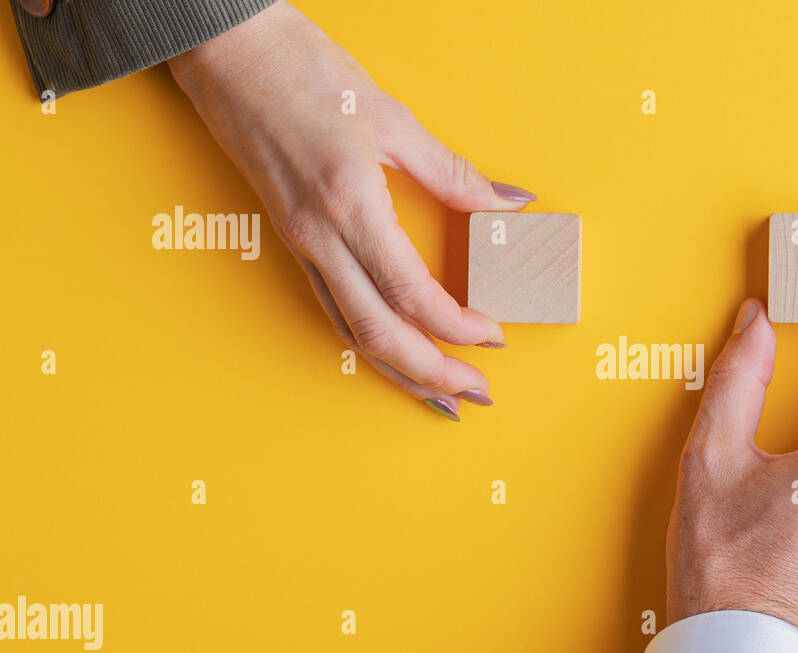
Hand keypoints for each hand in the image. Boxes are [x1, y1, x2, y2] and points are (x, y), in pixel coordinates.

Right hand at [167, 1, 534, 419]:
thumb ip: (453, 173)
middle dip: (431, 374)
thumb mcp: (391, 118)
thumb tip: (509, 205)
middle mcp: (319, 236)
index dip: (458, 326)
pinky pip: (331, 309)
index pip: (412, 294)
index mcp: (349, 205)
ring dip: (399, 370)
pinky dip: (367, 343)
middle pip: (379, 335)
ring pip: (349, 333)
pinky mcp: (291, 240)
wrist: (225, 50)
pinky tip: (392, 352)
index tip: (494, 335)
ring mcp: (299, 243)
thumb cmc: (301, 70)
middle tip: (476, 393)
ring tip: (440, 391)